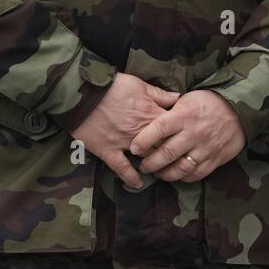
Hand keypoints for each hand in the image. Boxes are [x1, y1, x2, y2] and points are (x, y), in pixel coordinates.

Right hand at [70, 73, 178, 189]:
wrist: (84, 94)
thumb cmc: (112, 86)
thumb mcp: (139, 84)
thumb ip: (160, 94)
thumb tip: (179, 98)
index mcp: (150, 114)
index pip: (174, 128)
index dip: (181, 133)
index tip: (185, 137)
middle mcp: (141, 131)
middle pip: (164, 146)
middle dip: (172, 151)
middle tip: (178, 157)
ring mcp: (124, 143)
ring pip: (147, 158)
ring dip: (155, 164)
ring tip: (163, 171)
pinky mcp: (108, 151)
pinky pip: (121, 168)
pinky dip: (130, 177)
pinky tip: (138, 184)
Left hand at [130, 89, 245, 182]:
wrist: (238, 109)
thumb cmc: (208, 102)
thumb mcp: (187, 99)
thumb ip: (169, 111)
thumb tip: (147, 119)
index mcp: (184, 116)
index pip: (159, 129)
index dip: (143, 141)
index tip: (134, 148)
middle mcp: (194, 133)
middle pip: (167, 153)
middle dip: (150, 163)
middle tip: (143, 165)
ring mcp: (205, 148)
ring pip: (180, 168)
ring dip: (165, 174)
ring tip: (158, 173)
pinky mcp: (215, 159)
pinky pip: (196, 174)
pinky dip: (184, 177)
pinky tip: (177, 175)